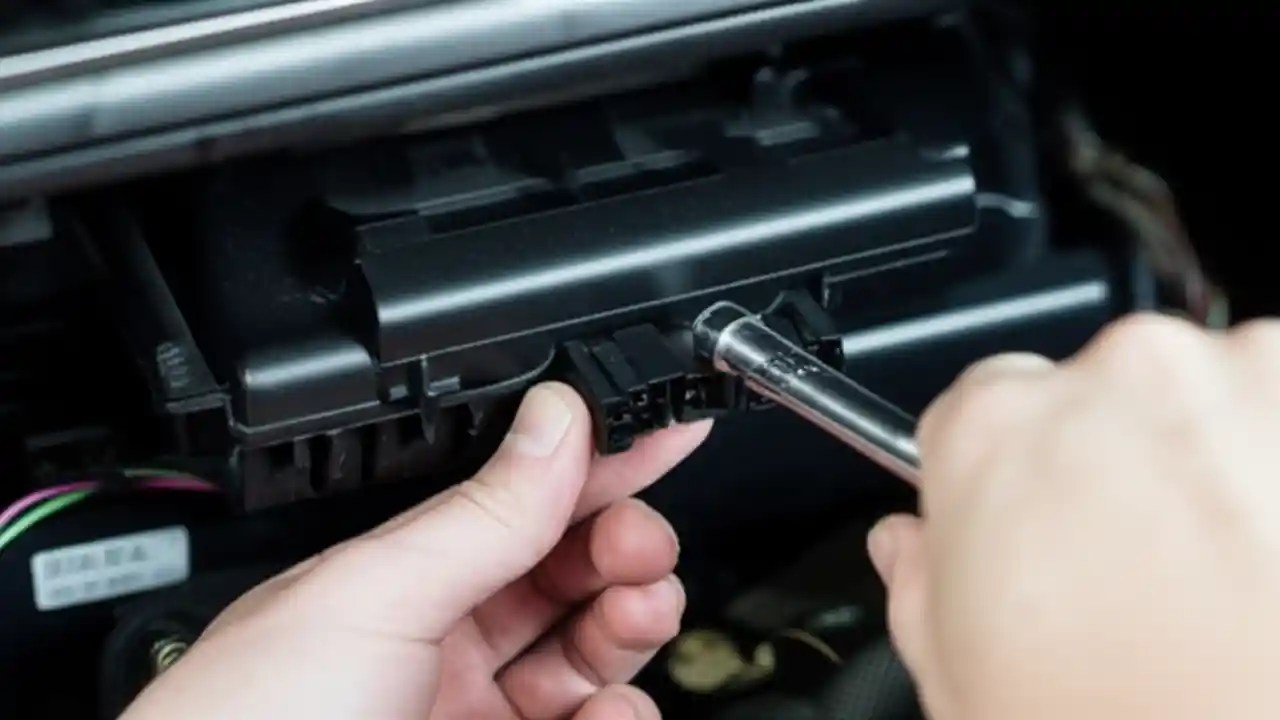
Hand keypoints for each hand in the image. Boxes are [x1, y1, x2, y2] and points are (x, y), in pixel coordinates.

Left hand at [124, 383, 710, 719]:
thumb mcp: (373, 597)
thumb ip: (479, 513)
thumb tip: (556, 419)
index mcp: (394, 588)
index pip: (514, 504)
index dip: (591, 464)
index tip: (660, 432)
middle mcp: (438, 651)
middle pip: (563, 576)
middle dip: (620, 542)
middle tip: (642, 540)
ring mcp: (473, 717)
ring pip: (591, 655)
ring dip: (634, 619)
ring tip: (642, 609)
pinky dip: (624, 714)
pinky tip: (614, 709)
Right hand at [869, 314, 1279, 719]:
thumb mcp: (963, 680)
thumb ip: (916, 584)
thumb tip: (910, 546)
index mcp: (996, 428)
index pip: (971, 410)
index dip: (997, 481)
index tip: (1025, 532)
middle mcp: (1119, 376)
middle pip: (1087, 397)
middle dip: (1101, 469)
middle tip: (1127, 579)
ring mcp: (1241, 381)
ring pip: (1195, 402)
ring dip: (1197, 466)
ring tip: (1214, 582)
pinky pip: (1275, 417)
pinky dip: (1270, 475)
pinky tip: (1260, 565)